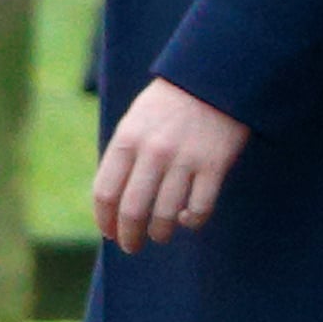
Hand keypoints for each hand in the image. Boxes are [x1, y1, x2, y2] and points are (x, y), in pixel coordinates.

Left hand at [94, 78, 249, 253]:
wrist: (217, 75)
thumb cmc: (172, 102)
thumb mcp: (137, 119)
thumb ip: (124, 155)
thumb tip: (112, 202)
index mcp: (129, 138)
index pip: (105, 193)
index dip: (105, 220)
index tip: (110, 233)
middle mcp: (154, 151)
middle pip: (132, 211)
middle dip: (130, 237)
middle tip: (133, 245)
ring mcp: (186, 158)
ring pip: (165, 216)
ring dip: (160, 233)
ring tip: (161, 233)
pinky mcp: (215, 164)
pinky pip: (200, 209)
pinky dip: (192, 222)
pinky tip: (189, 218)